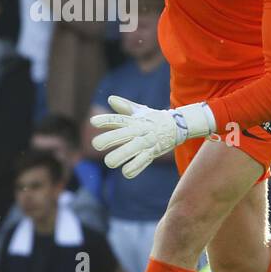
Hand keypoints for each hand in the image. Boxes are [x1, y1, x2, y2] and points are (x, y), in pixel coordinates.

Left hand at [91, 95, 215, 178]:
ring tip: (109, 162)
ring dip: (122, 155)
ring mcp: (148, 142)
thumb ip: (124, 106)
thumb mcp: (140, 111)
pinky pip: (145, 161)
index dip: (106, 120)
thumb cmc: (153, 119)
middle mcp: (140, 130)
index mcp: (134, 120)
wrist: (178, 125)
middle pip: (125, 134)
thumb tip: (110, 99)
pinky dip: (136, 167)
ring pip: (134, 148)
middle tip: (96, 145)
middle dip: (111, 139)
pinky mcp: (154, 153)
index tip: (92, 122)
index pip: (119, 119)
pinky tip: (126, 173)